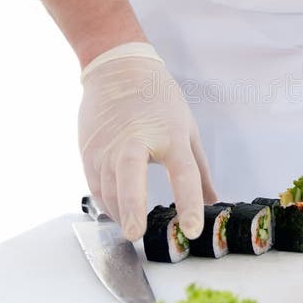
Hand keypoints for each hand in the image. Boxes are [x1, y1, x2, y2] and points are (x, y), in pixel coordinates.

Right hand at [78, 43, 217, 240]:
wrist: (118, 69)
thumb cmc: (158, 98)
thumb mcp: (187, 128)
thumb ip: (199, 170)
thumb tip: (212, 201)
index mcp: (170, 135)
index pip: (183, 174)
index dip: (189, 204)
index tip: (192, 229)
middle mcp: (136, 140)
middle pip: (132, 177)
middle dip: (132, 207)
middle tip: (136, 233)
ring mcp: (109, 146)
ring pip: (109, 188)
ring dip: (120, 213)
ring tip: (132, 229)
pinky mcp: (90, 150)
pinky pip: (96, 186)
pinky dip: (107, 203)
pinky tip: (117, 211)